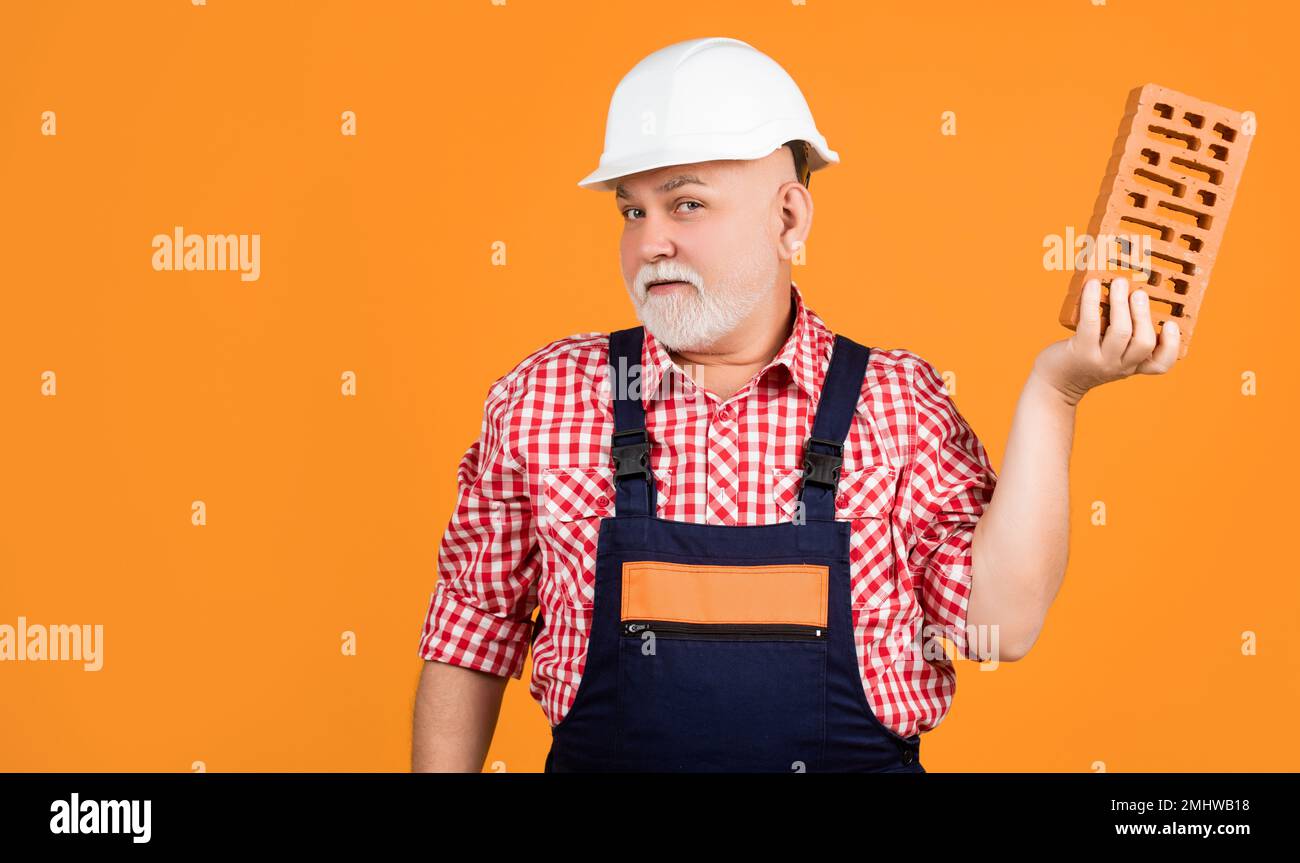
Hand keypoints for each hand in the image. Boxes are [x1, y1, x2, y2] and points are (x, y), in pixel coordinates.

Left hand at [1034, 277, 1181, 405]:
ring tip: (1119, 283)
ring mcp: (1101, 361)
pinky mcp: (1081, 352)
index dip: (1172, 346)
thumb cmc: (1086, 359)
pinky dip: (1092, 301)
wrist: (1056, 382)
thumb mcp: (1111, 353)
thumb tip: (1127, 290)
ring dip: (1121, 304)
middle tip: (1138, 293)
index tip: (1171, 324)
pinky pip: (1091, 323)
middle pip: (1143, 343)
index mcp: (1134, 365)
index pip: (1161, 364)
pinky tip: (1091, 285)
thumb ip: (1123, 333)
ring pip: (1120, 332)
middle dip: (1143, 314)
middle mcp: (1120, 366)